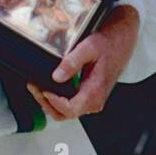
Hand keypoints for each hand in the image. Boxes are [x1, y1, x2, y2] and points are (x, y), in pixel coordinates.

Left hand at [26, 4, 139, 120]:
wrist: (121, 40)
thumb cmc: (109, 43)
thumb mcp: (89, 47)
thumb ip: (72, 62)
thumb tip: (57, 76)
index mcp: (96, 91)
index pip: (70, 109)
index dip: (53, 102)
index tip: (42, 89)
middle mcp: (94, 101)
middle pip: (64, 114)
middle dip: (45, 102)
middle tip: (34, 87)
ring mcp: (91, 100)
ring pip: (64, 112)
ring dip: (48, 102)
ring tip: (37, 86)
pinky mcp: (88, 97)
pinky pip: (68, 105)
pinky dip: (55, 99)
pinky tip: (48, 86)